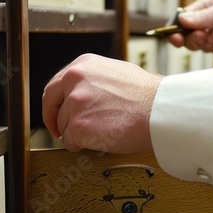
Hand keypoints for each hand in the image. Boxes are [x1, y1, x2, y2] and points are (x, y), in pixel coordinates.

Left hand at [42, 54, 161, 152]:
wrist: (160, 110)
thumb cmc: (146, 96)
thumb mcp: (114, 73)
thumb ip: (92, 81)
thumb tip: (80, 94)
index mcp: (82, 66)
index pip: (53, 88)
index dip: (52, 105)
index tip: (55, 115)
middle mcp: (74, 81)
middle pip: (54, 108)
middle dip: (58, 122)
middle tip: (64, 133)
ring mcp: (75, 104)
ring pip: (64, 127)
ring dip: (77, 135)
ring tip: (102, 133)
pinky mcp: (79, 126)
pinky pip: (71, 143)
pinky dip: (83, 146)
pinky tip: (101, 140)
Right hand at [168, 0, 212, 62]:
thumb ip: (206, 17)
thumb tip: (181, 20)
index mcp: (206, 8)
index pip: (184, 22)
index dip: (177, 32)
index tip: (176, 39)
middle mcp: (212, 22)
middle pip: (193, 40)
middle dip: (200, 41)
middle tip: (212, 36)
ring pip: (208, 50)